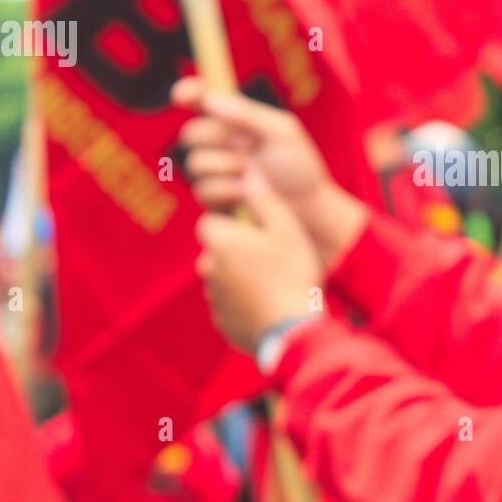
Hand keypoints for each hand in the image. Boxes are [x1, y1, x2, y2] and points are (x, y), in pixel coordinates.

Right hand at [173, 77, 367, 265]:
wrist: (307, 207)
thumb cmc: (299, 166)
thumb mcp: (281, 132)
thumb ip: (248, 113)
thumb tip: (210, 100)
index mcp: (235, 120)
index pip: (202, 101)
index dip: (189, 94)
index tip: (181, 95)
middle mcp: (220, 144)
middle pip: (190, 133)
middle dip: (216, 139)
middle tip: (246, 147)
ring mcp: (215, 172)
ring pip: (196, 163)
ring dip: (227, 168)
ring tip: (255, 173)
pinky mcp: (214, 200)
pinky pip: (203, 190)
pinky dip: (228, 190)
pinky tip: (248, 193)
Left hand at [195, 166, 322, 353]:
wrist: (293, 330)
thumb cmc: (292, 273)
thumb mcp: (286, 228)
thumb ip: (264, 198)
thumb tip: (249, 172)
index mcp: (220, 242)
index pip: (210, 222)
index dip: (233, 225)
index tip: (257, 232)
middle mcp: (209, 269)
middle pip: (218, 252)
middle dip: (237, 252)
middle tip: (272, 260)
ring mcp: (214, 299)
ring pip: (223, 279)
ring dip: (241, 278)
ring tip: (274, 285)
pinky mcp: (223, 322)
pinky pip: (230, 305)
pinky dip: (245, 303)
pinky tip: (270, 305)